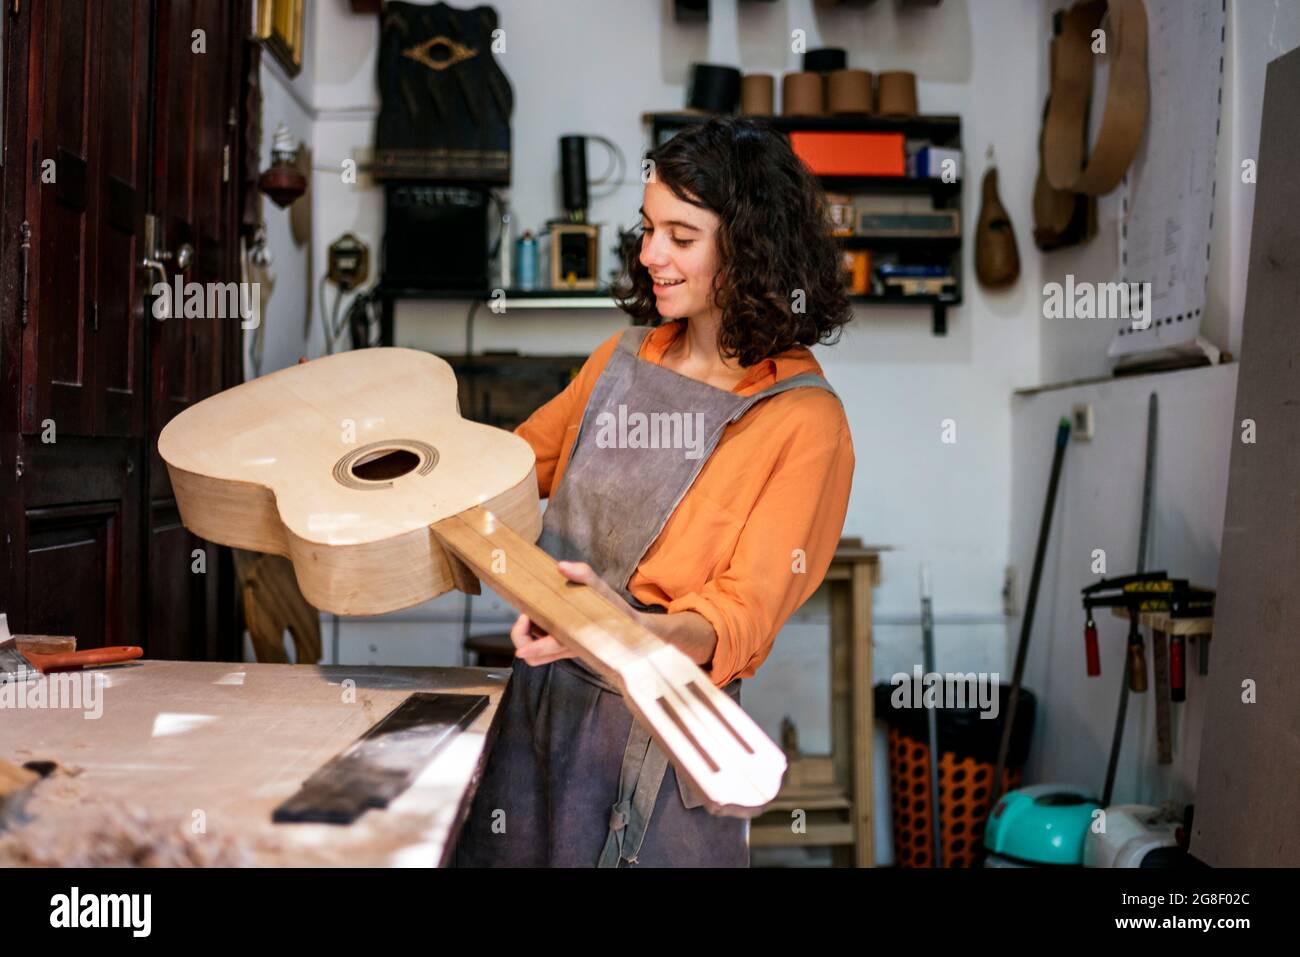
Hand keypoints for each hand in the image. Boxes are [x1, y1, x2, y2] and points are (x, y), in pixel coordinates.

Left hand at [509, 560, 647, 666]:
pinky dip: (536, 632)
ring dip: (528, 634)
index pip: (547, 649)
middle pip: (533, 657)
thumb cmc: (616, 611)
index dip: (530, 647)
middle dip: (521, 636)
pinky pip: (543, 646)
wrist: (633, 630)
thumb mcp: (603, 589)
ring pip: (536, 653)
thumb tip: (561, 566)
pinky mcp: (566, 645)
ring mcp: (565, 649)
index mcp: (575, 638)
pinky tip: (545, 612)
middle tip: (526, 614)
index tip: (519, 648)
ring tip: (535, 611)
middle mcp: (567, 648)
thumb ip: (583, 575)